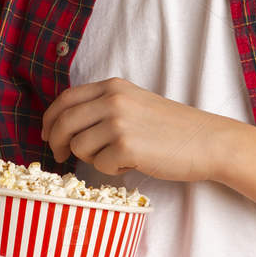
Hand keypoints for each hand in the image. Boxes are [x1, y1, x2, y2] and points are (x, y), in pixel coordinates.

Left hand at [42, 77, 227, 183]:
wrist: (208, 141)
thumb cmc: (173, 128)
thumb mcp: (135, 103)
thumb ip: (104, 107)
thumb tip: (66, 126)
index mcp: (113, 87)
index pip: (65, 100)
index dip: (50, 119)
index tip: (47, 134)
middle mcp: (112, 100)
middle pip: (63, 123)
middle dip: (56, 142)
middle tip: (60, 156)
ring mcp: (118, 123)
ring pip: (79, 147)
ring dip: (92, 158)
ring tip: (119, 156)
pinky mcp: (126, 147)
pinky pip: (99, 165)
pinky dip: (113, 169)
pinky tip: (134, 163)